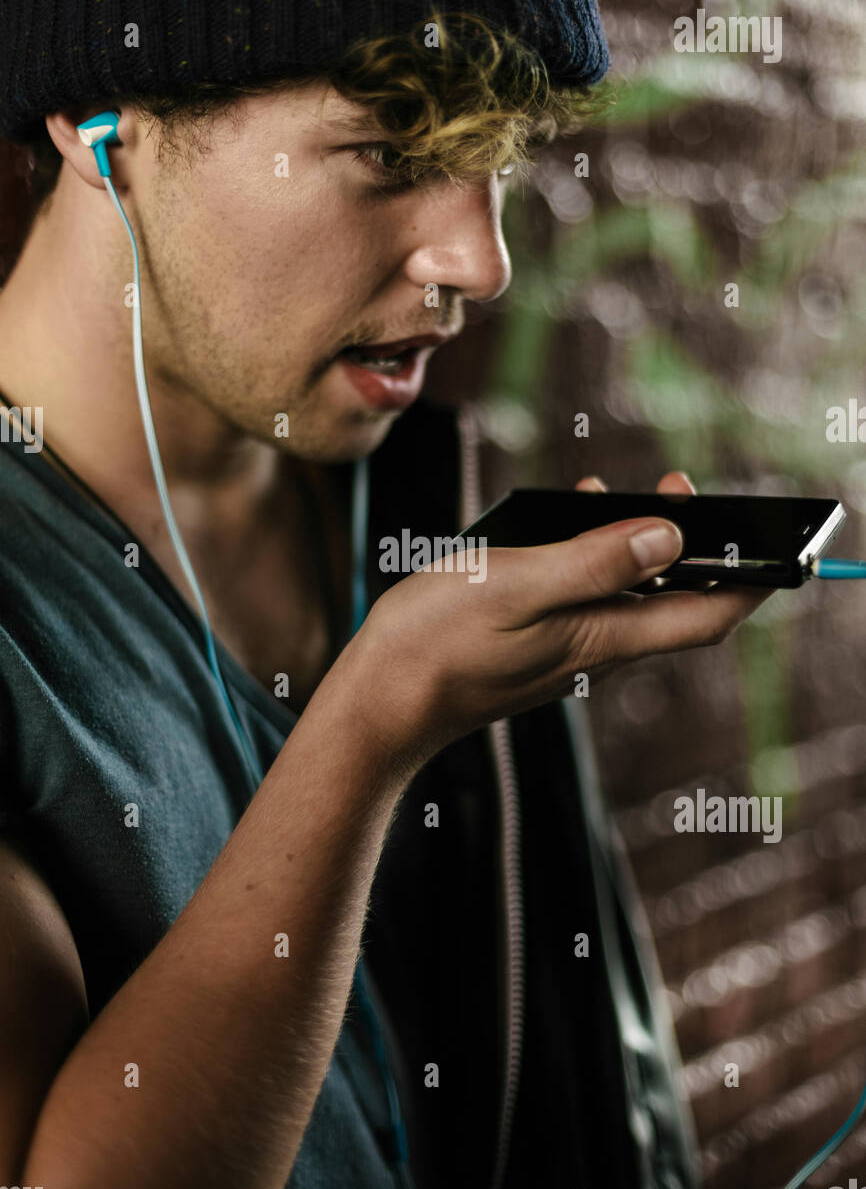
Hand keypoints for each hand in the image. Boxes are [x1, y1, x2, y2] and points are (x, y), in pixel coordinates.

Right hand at [352, 469, 773, 768]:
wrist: (377, 704)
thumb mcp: (515, 584)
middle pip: (673, 600)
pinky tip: (559, 523)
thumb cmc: (435, 643)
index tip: (781, 545)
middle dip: (693, 544)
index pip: (707, 615)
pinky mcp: (536, 645)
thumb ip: (595, 561)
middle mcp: (595, 649)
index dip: (754, 581)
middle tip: (679, 484)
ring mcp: (566, 651)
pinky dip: (589, 557)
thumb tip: (673, 538)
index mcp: (602, 637)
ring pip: (627, 596)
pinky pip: (584, 598)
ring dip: (635, 544)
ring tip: (614, 490)